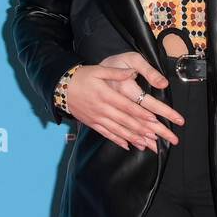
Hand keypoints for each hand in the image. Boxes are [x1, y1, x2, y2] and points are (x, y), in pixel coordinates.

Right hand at [65, 52, 184, 151]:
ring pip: (117, 130)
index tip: (153, 119)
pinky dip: (117, 140)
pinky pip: (106, 134)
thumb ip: (116, 72)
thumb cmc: (81, 77)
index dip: (140, 114)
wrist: (60, 88)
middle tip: (156, 136)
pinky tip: (127, 146)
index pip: (127, 106)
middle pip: (125, 121)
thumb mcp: (98, 70)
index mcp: (106, 95)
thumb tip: (132, 72)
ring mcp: (97, 118)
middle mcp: (102, 109)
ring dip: (132, 138)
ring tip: (146, 144)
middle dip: (142, 129)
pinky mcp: (92, 123)